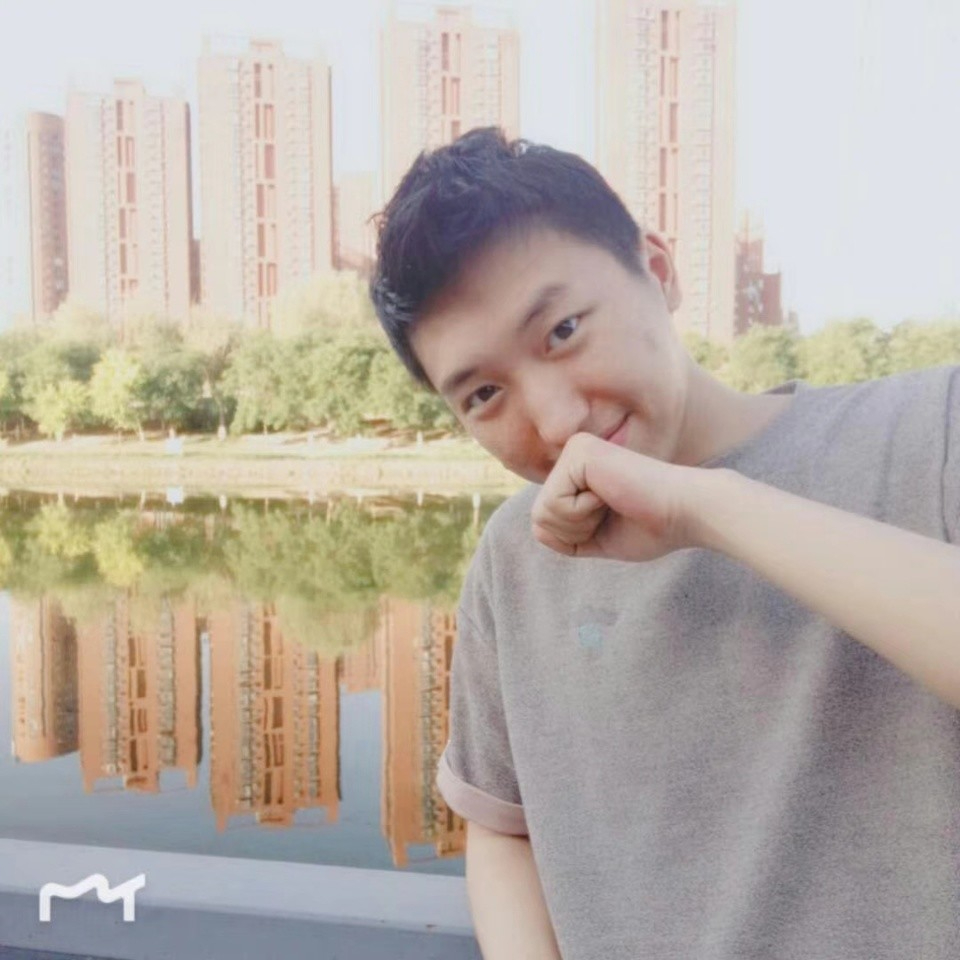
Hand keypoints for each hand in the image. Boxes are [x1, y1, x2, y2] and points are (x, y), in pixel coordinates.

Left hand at [530, 432, 709, 562]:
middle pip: (539, 518)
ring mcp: (575, 449)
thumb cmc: (652, 527)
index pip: (545, 522)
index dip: (575, 538)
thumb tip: (537, 528)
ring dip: (579, 524)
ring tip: (612, 504)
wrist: (685, 512)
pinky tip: (610, 496)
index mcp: (578, 473)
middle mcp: (573, 455)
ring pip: (542, 512)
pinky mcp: (579, 451)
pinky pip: (553, 503)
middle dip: (574, 532)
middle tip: (612, 514)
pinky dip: (581, 513)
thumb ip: (568, 534)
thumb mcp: (600, 538)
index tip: (611, 523)